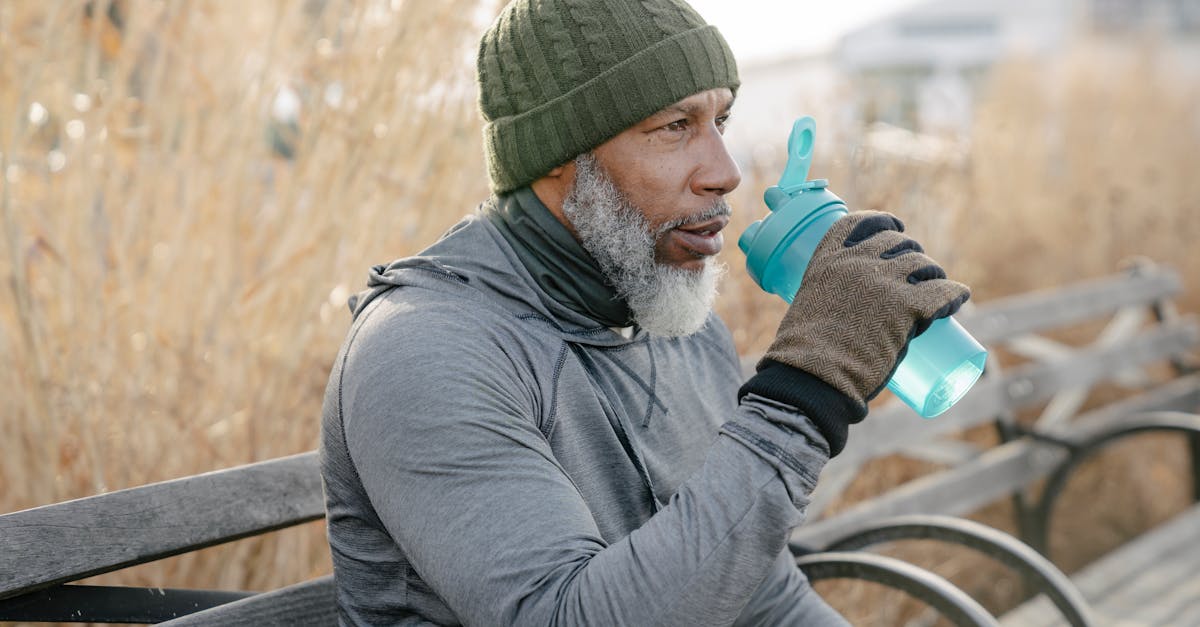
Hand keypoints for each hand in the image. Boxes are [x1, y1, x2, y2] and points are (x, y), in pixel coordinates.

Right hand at [762, 211, 969, 406]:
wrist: (814, 377)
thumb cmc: (805, 355)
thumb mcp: (809, 309)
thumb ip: (829, 302)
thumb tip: (848, 318)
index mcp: (829, 259)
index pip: (861, 222)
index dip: (884, 222)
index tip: (896, 227)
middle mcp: (857, 262)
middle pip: (898, 242)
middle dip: (912, 252)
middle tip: (919, 271)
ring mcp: (884, 281)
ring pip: (923, 265)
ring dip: (934, 273)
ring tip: (938, 287)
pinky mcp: (908, 305)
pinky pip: (942, 292)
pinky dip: (954, 294)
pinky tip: (960, 296)